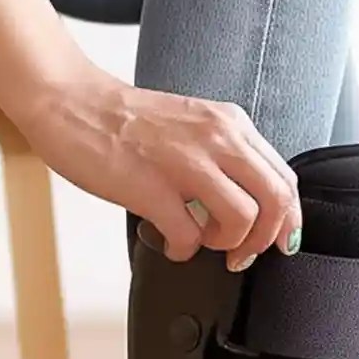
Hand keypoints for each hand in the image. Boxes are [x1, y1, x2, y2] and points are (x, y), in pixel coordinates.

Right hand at [14, 67, 300, 269]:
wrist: (72, 103)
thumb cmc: (125, 121)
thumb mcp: (192, 126)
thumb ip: (222, 156)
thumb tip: (246, 203)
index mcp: (230, 124)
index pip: (284, 178)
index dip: (287, 220)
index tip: (275, 242)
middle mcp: (217, 139)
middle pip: (275, 201)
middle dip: (264, 240)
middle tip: (240, 254)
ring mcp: (186, 162)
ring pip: (242, 220)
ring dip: (225, 245)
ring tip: (200, 241)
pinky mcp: (153, 187)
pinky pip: (190, 236)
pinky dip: (183, 250)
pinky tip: (168, 243)